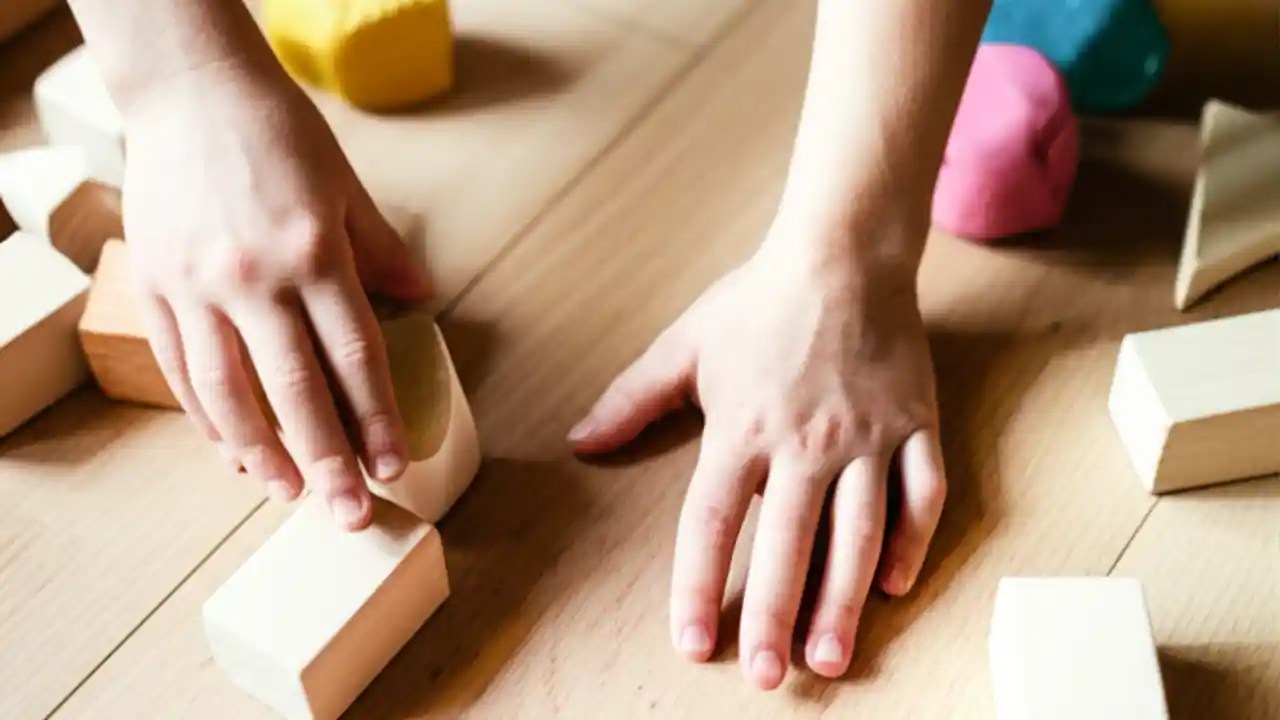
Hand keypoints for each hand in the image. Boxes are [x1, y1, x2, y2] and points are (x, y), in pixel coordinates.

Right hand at [122, 68, 429, 530]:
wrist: (191, 90)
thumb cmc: (280, 135)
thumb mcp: (348, 188)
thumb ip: (383, 252)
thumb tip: (419, 302)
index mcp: (314, 252)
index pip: (354, 355)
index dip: (377, 417)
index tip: (395, 466)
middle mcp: (254, 276)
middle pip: (295, 388)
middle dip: (327, 458)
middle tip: (349, 512)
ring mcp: (196, 284)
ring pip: (229, 390)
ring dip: (262, 452)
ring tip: (289, 495)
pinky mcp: (152, 284)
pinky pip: (180, 368)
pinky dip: (207, 417)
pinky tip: (232, 453)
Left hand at [569, 232, 944, 688]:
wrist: (843, 250)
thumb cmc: (760, 299)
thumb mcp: (686, 344)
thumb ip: (632, 399)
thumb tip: (580, 441)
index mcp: (742, 427)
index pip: (713, 522)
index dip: (698, 586)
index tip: (692, 642)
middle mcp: (805, 441)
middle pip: (788, 543)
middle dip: (774, 615)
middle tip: (767, 678)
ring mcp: (866, 436)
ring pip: (859, 532)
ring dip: (843, 600)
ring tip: (830, 657)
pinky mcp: (914, 424)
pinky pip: (921, 493)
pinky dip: (912, 543)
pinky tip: (894, 587)